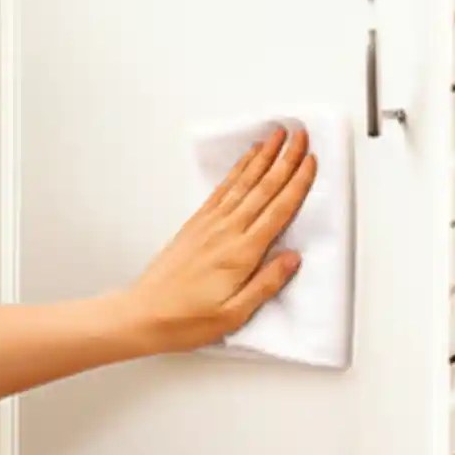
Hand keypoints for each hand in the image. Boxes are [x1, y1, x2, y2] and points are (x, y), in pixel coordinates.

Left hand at [121, 127, 315, 354]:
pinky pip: (222, 190)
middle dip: (284, 159)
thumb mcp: (234, 314)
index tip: (311, 160)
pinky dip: (237, 171)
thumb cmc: (187, 320)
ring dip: (262, 157)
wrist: (144, 314)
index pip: (278, 210)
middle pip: (263, 188)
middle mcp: (226, 232)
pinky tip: (247, 160)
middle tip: (300, 135)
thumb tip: (293, 258)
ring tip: (276, 135)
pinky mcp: (196, 224)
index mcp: (241, 253)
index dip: (297, 183)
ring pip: (243, 183)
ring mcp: (209, 225)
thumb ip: (266, 284)